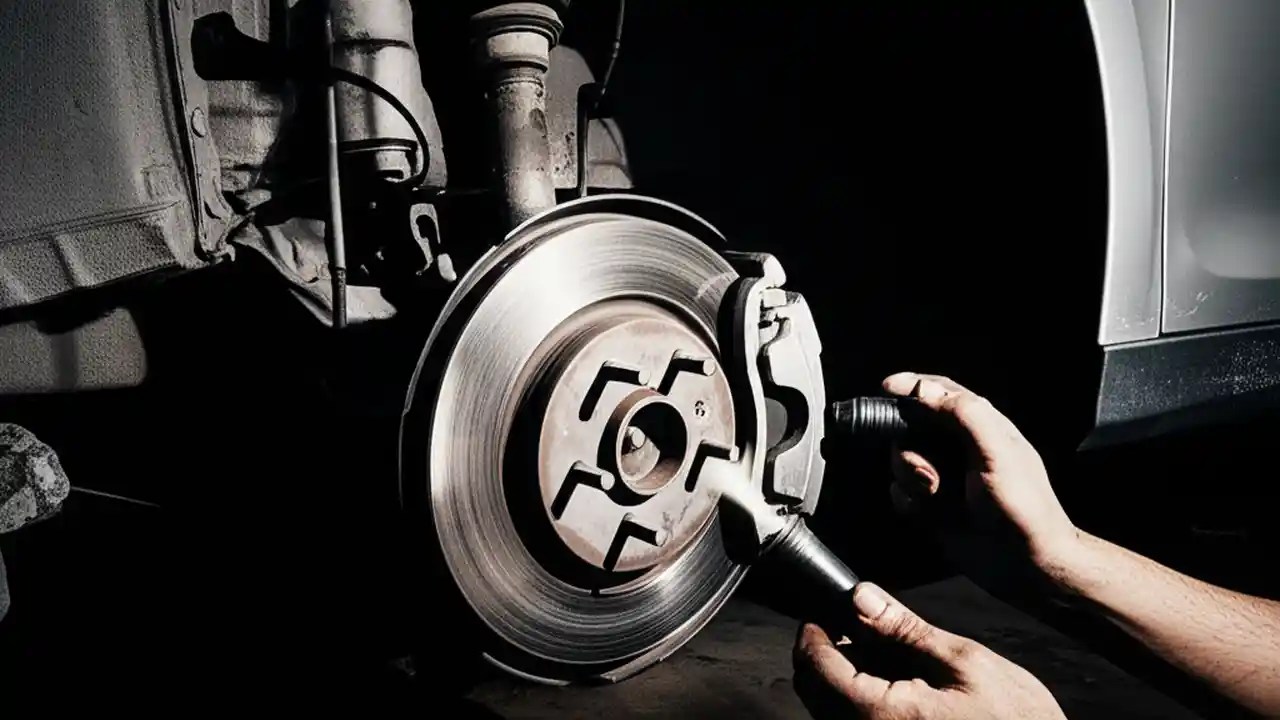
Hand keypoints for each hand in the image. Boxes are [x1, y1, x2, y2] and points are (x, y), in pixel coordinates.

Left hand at [793, 582, 1064, 719]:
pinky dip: (863, 698)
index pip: (815, 667)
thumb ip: (905, 629)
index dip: (814, 631)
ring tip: (885, 651)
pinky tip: (897, 681)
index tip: (824, 610)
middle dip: (827, 652)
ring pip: (833, 709)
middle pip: (816, 690)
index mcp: (878, 715)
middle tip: (856, 625)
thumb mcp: (964, 662)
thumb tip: (860, 597)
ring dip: (845, 676)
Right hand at [881, 372, 1078, 572]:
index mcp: (981, 425)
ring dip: (908, 475)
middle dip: (907, 444)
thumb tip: (925, 390)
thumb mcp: (998, 451)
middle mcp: (958, 446)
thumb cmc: (1023, 506)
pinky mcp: (930, 505)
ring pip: (901, 459)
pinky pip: (899, 491)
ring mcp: (943, 476)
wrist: (1025, 564)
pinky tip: (923, 509)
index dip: (913, 386)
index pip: (941, 392)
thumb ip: (965, 414)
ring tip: (933, 493)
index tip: (888, 387)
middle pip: (910, 426)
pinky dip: (904, 498)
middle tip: (927, 471)